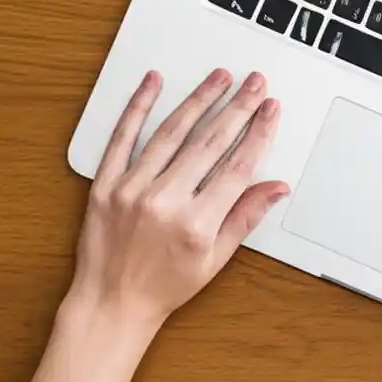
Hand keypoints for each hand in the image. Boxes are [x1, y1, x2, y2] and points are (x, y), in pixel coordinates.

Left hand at [21, 69, 288, 381]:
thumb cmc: (164, 286)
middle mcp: (164, 202)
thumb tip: (276, 187)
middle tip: (254, 82)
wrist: (109, 304)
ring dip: (199, 100)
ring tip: (219, 77)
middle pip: (210, 143)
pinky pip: (123, 138)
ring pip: (171, 133)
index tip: (270, 109)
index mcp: (196, 224)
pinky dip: (138, 107)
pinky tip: (154, 83)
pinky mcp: (105, 185)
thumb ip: (245, 217)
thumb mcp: (215, 260)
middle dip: (237, 107)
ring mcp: (131, 190)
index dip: (258, 133)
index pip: (237, 167)